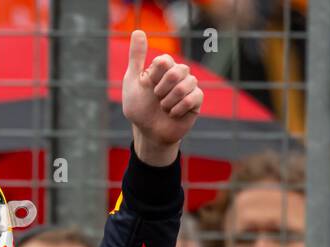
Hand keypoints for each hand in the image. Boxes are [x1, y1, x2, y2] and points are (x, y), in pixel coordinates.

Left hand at [122, 30, 202, 166]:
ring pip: (186, 84)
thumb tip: (138, 31)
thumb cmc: (139, 108)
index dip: (154, 77)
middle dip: (162, 90)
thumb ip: (136, 57)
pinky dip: (178, 109)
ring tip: (164, 108)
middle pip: (177, 71)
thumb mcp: (132, 82)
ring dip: (169, 101)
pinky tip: (173, 114)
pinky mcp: (197, 100)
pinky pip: (193, 98)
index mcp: (163, 67)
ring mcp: (189, 86)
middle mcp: (178, 73)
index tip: (148, 86)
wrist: (148, 132)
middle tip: (157, 99)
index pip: (164, 61)